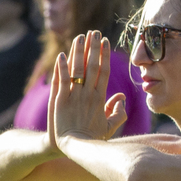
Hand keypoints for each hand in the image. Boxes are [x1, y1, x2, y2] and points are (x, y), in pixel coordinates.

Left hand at [49, 31, 126, 149]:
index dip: (104, 55)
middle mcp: (88, 95)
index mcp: (100, 98)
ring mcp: (74, 97)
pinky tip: (63, 55)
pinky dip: (62, 67)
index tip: (104, 41)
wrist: (74, 148)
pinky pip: (61, 80)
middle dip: (93, 48)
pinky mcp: (60, 101)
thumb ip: (117, 112)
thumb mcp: (110, 127)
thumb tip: (121, 97)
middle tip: (93, 32)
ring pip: (77, 70)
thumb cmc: (92, 139)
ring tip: (80, 37)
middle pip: (92, 66)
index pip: (104, 71)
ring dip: (78, 52)